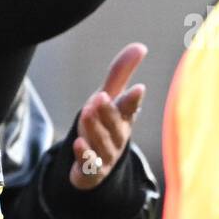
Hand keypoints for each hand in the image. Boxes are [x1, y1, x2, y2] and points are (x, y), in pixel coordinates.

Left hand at [69, 42, 146, 190]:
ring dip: (94, 128)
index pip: (130, 108)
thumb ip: (120, 74)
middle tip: (100, 96)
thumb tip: (140, 46)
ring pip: (101, 143)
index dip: (133, 100)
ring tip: (86, 112)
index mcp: (123, 119)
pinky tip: (78, 143)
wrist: (93, 166)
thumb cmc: (103, 126)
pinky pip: (89, 164)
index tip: (138, 88)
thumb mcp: (108, 99)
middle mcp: (117, 137)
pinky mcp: (92, 171)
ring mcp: (105, 156)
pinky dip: (84, 154)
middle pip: (114, 126)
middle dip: (108, 112)